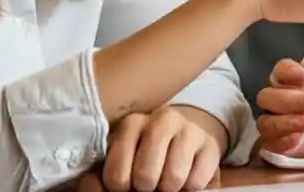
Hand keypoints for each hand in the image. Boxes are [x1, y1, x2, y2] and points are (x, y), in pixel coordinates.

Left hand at [86, 105, 225, 191]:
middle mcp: (161, 119)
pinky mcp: (211, 145)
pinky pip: (196, 181)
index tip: (123, 184)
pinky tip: (184, 180)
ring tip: (165, 183)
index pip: (116, 174)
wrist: (181, 146)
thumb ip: (98, 180)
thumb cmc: (142, 160)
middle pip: (146, 176)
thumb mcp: (118, 166)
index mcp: (130, 125)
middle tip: (147, 186)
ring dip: (168, 189)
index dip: (119, 188)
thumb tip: (93, 185)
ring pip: (173, 178)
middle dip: (145, 188)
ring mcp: (189, 130)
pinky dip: (189, 189)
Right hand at [256, 52, 303, 157]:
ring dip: (283, 121)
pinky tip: (298, 138)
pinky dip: (282, 140)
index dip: (288, 71)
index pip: (282, 70)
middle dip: (290, 98)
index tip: (302, 76)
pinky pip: (269, 143)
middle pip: (268, 95)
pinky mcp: (282, 146)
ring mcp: (283, 124)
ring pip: (265, 119)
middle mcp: (288, 99)